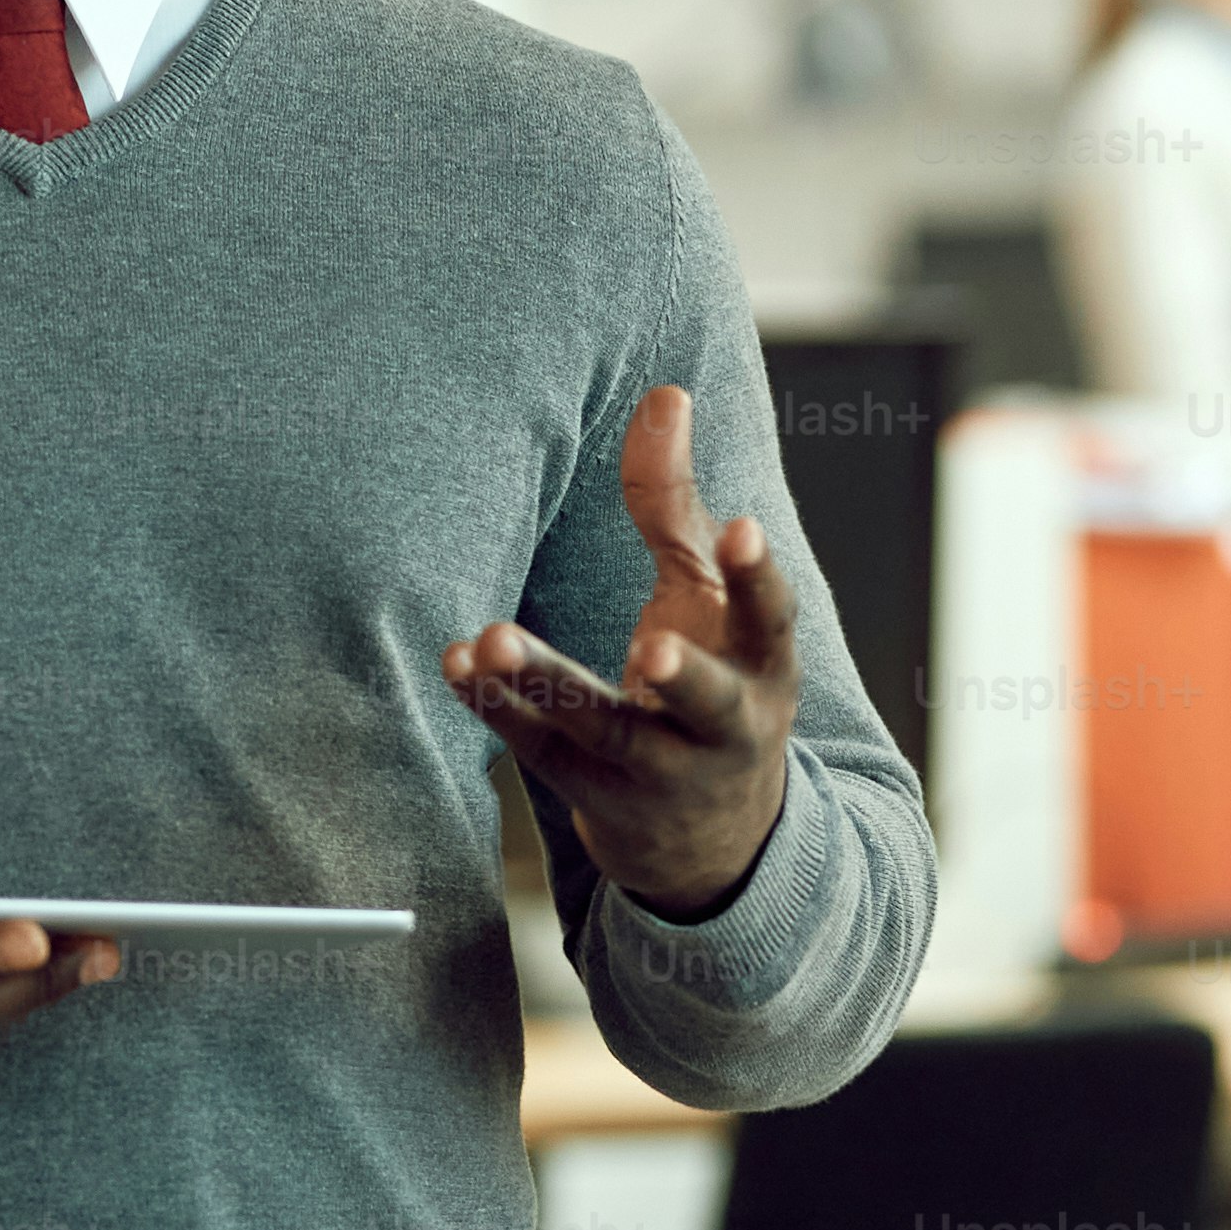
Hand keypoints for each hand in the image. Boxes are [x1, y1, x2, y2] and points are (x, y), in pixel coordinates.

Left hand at [444, 381, 795, 923]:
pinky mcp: (592, 794)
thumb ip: (676, 504)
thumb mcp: (704, 598)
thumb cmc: (707, 678)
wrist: (708, 836)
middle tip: (652, 650)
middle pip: (704, 703)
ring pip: (606, 734)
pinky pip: (540, 751)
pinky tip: (457, 662)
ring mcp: (659, 772)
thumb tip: (666, 394)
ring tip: (494, 639)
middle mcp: (723, 728)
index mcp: (765, 668)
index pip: (773, 621)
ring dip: (549, 687)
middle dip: (683, 679)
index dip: (758, 577)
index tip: (740, 528)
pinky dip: (496, 708)